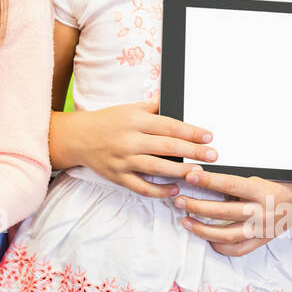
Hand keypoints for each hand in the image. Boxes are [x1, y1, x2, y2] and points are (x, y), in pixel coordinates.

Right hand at [54, 99, 214, 197]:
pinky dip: (159, 190)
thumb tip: (175, 101)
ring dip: (180, 171)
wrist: (78, 137)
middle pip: (166, 146)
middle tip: (213, 155)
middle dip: (192, 151)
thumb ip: (153, 107)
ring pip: (156, 167)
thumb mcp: (130, 108)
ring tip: (199, 173)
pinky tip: (174, 189)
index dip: (190, 131)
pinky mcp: (118, 176)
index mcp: (134, 120)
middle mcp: (129, 139)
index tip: (208, 136)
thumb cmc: (108, 121)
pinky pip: (141, 186)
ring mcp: (123, 159)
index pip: (168, 125)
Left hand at [176, 170, 291, 255]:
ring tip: (185, 220)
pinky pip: (238, 249)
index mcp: (262, 191)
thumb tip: (207, 174)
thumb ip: (238, 178)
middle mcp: (262, 212)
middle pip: (223, 212)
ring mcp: (261, 230)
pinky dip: (221, 247)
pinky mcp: (262, 241)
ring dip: (202, 228)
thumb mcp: (264, 174)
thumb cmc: (282, 184)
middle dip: (197, 206)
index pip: (229, 185)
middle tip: (179, 200)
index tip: (190, 176)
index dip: (208, 180)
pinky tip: (207, 239)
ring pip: (226, 234)